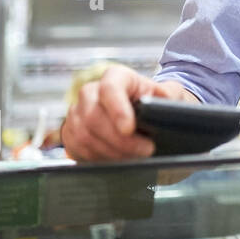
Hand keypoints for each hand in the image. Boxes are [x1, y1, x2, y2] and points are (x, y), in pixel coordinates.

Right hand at [61, 64, 198, 161]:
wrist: (144, 115)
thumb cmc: (156, 103)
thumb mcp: (168, 95)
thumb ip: (168, 94)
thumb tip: (162, 97)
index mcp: (117, 77)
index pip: (109, 88)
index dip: (117, 109)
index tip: (129, 129)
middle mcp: (91, 91)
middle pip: (93, 117)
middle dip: (119, 140)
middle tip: (146, 151)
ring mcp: (77, 112)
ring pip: (84, 136)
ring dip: (111, 152)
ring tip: (135, 159)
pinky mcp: (71, 133)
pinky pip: (77, 149)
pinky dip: (98, 159)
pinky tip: (118, 161)